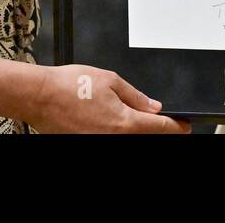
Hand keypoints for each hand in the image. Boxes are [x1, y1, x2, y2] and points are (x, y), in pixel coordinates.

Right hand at [26, 64, 189, 133]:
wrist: (39, 96)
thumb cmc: (70, 85)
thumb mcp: (110, 80)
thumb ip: (136, 96)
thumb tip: (153, 106)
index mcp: (124, 122)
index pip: (160, 128)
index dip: (176, 127)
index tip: (185, 126)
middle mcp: (114, 139)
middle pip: (145, 136)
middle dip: (156, 128)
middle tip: (163, 121)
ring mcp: (100, 143)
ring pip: (128, 138)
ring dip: (136, 130)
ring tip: (132, 116)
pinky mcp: (87, 144)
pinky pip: (110, 138)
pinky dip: (118, 131)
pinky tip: (113, 121)